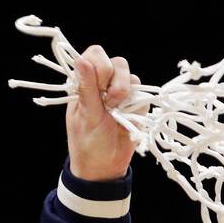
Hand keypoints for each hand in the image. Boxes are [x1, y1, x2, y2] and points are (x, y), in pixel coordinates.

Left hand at [66, 45, 148, 181]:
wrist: (106, 167)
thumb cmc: (88, 143)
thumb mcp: (86, 116)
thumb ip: (86, 87)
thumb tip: (81, 59)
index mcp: (84, 84)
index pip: (94, 55)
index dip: (100, 66)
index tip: (98, 87)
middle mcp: (102, 84)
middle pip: (116, 62)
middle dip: (115, 80)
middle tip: (109, 102)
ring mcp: (120, 92)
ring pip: (130, 75)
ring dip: (125, 92)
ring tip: (117, 111)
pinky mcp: (136, 102)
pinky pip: (142, 92)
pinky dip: (136, 103)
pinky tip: (127, 117)